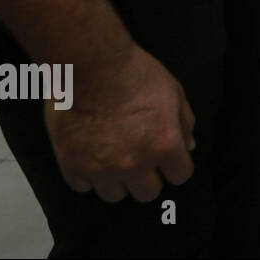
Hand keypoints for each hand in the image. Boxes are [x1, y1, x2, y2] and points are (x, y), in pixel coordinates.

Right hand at [45, 45, 195, 203]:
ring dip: (116, 180)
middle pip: (148, 193)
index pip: (180, 176)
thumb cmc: (135, 73)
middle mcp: (134, 163)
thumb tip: (187, 147)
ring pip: (114, 194)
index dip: (174, 165)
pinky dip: (87, 174)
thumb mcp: (174, 92)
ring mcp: (101, 167)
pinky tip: (90, 154)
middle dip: (147, 176)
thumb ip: (184, 123)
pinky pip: (82, 186)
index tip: (166, 155)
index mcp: (164, 146)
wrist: (90, 64)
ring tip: (112, 156)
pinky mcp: (72, 164)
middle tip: (138, 156)